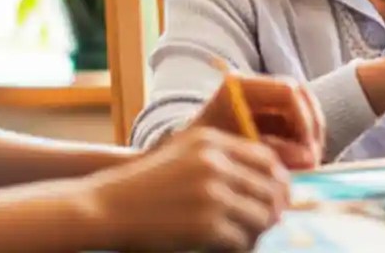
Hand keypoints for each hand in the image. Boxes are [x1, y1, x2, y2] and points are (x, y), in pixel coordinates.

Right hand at [88, 127, 288, 250]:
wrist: (105, 207)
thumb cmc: (144, 185)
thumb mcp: (182, 155)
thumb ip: (221, 159)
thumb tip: (270, 183)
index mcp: (211, 141)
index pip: (268, 160)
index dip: (278, 182)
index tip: (276, 200)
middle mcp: (216, 163)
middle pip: (270, 189)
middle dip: (272, 211)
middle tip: (264, 226)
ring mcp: (212, 194)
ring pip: (261, 217)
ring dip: (256, 232)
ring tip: (242, 239)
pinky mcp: (206, 225)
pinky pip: (241, 241)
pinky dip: (239, 248)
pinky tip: (225, 249)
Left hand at [190, 72, 325, 169]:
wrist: (184, 160)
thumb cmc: (203, 156)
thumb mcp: (238, 155)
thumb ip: (273, 153)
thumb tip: (308, 158)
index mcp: (240, 87)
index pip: (288, 92)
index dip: (304, 120)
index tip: (307, 151)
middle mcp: (254, 86)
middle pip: (301, 99)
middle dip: (311, 131)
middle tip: (312, 160)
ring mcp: (263, 98)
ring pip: (302, 112)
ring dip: (309, 138)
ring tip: (307, 165)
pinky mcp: (268, 113)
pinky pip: (295, 124)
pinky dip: (301, 142)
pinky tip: (299, 163)